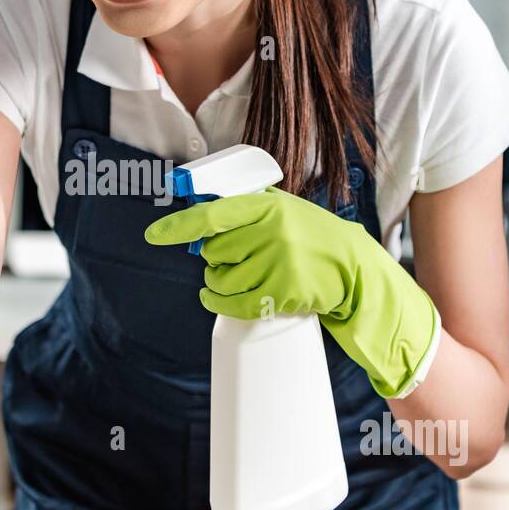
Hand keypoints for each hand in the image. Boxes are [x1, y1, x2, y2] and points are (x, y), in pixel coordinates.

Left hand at [145, 187, 439, 398]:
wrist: (354, 268)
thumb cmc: (311, 236)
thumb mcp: (283, 209)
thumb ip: (244, 209)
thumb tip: (197, 220)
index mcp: (268, 205)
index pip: (211, 215)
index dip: (178, 226)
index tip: (155, 234)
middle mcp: (272, 233)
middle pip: (212, 252)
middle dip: (213, 257)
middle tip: (231, 257)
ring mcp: (278, 264)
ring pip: (219, 279)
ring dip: (216, 282)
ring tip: (234, 276)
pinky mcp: (283, 293)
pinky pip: (234, 304)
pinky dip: (218, 303)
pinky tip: (217, 298)